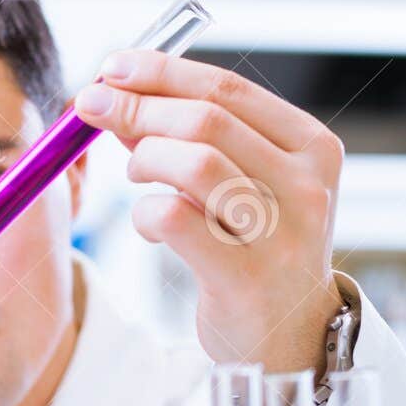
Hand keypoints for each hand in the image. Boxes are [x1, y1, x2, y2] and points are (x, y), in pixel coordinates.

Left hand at [74, 49, 345, 375]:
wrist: (292, 337)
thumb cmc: (260, 249)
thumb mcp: (245, 183)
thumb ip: (194, 137)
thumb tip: (124, 94)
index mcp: (312, 147)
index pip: (229, 89)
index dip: (162, 71)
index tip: (114, 68)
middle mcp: (306, 186)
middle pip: (207, 120)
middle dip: (139, 106)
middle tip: (93, 107)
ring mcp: (281, 233)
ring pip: (194, 163)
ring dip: (145, 158)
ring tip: (135, 173)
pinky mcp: (246, 277)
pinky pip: (174, 220)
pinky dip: (145, 214)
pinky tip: (149, 226)